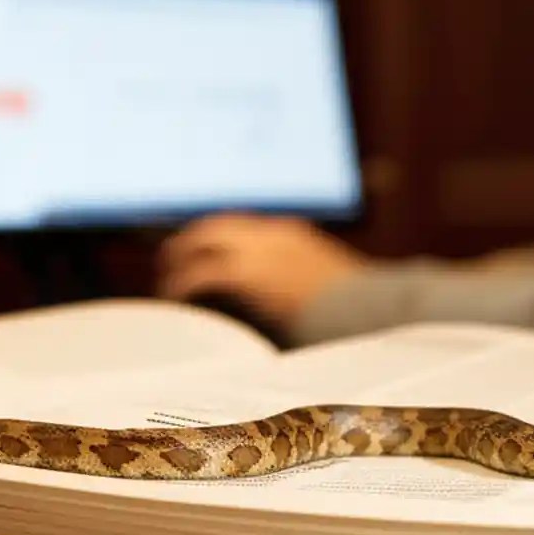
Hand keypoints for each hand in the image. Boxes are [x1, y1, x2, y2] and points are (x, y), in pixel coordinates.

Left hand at [157, 213, 368, 326]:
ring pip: (202, 243)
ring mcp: (258, 251)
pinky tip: (175, 297)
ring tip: (168, 281)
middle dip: (190, 242)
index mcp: (290, 234)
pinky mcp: (248, 274)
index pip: (241, 228)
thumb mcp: (330, 286)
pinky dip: (184, 283)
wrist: (365, 306)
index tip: (205, 252)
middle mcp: (270, 235)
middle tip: (172, 260)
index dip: (217, 239)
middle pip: (215, 228)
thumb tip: (289, 303)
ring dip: (181, 260)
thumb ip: (303, 285)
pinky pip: (202, 274)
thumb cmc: (355, 306)